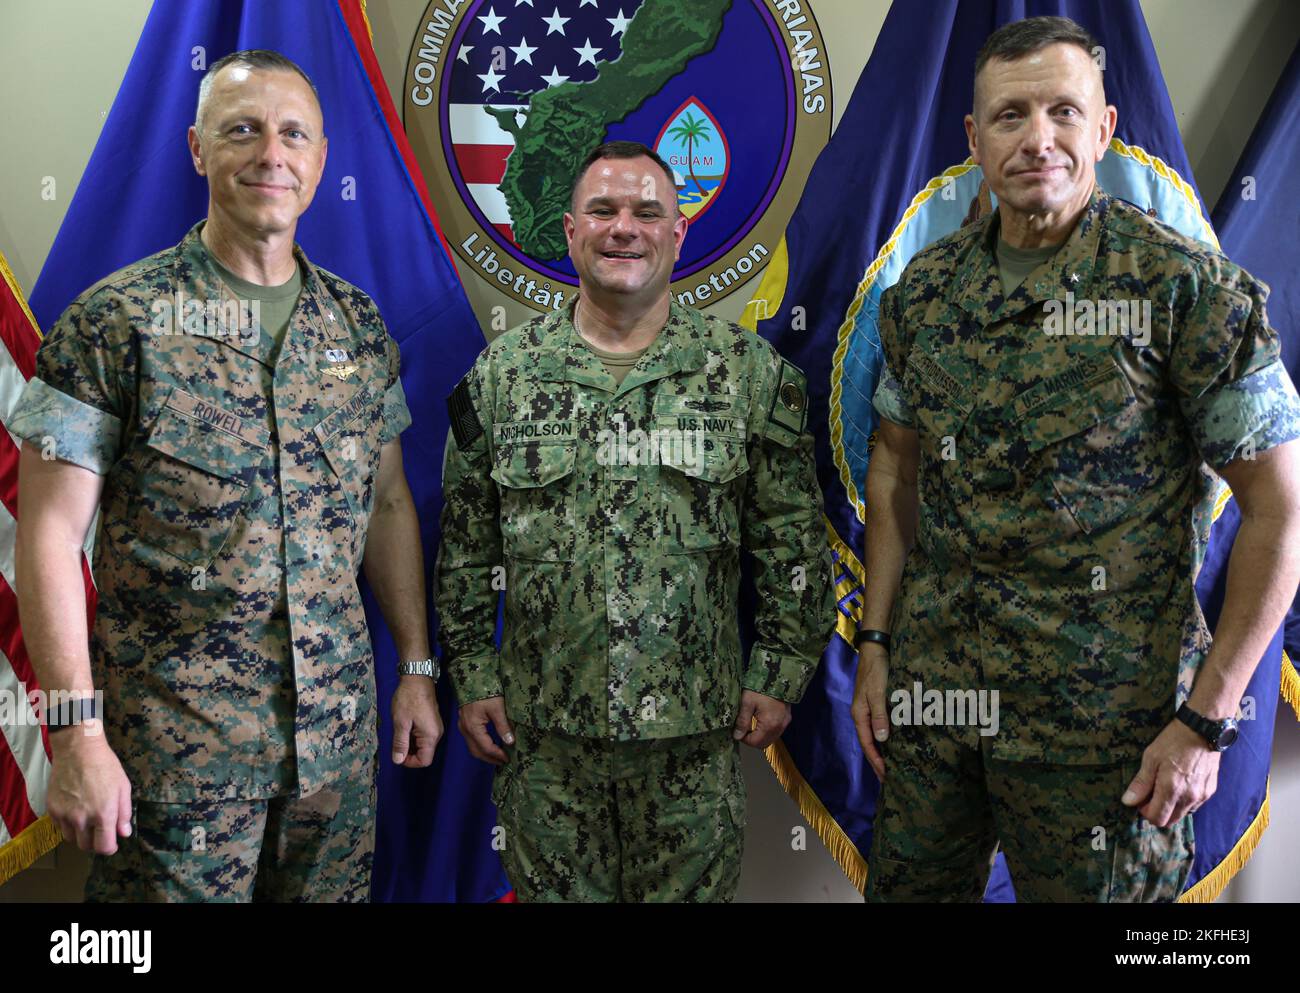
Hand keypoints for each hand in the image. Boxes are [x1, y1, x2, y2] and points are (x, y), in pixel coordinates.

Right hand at [46, 725, 131, 854]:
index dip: (109, 848)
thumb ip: (124, 813)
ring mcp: (64, 815)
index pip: (103, 847)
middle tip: (99, 832)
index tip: (111, 844)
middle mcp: (82, 819)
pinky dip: (68, 824)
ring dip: (80, 834)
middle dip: (94, 843)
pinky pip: (60, 826)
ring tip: (87, 820)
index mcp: (103, 814)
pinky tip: (75, 810)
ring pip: (71, 838)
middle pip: (85, 847)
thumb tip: (124, 833)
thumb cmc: (105, 766)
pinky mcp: (51, 809)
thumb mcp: (123, 787)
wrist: (78, 751)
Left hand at [391, 677, 442, 766]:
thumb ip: (400, 743)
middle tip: (396, 741)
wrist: (417, 678)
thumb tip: (398, 761)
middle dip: (409, 752)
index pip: (424, 761)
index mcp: (431, 736)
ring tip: (399, 731)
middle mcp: (437, 734)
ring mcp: (435, 728)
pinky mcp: (432, 722)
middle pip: (424, 754)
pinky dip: (413, 736)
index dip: (410, 762)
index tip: (398, 753)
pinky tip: (405, 726)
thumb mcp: (401, 723)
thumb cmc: (408, 699)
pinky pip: (423, 736)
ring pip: (423, 745)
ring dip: (410, 743)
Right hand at [458, 696, 514, 764]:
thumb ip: (503, 726)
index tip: (508, 758)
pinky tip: (490, 744)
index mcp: (473, 727)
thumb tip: (511, 742)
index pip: (486, 747)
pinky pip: (471, 740)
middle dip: (490, 758)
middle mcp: (465, 730)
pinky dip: (481, 746)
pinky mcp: (464, 723)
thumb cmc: (485, 692)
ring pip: (472, 747)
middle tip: (503, 761)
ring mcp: (463, 727)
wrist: (471, 678)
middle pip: (476, 751)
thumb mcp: (497, 708)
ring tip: (498, 756)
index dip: (497, 755)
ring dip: (485, 753)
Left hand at [733, 690, 790, 748]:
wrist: (778, 674)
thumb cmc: (760, 687)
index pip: (755, 742)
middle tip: (743, 730)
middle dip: (752, 740)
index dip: (744, 739)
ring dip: (760, 736)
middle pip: (764, 744)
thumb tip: (737, 736)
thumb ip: (742, 721)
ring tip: (751, 725)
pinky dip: (768, 731)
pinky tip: (760, 721)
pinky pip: (776, 731)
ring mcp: (785, 723)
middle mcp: (779, 727)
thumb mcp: (747, 702)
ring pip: (771, 739)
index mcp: (769, 724)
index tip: (737, 731)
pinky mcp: (787, 718)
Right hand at [851, 643, 889, 781]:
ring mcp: (868, 709)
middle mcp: (862, 714)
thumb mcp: (877, 693)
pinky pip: (879, 726)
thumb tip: (882, 739)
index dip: (876, 760)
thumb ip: (879, 715)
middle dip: (877, 761)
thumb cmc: (876, 672)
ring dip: (881, 751)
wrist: (875, 650)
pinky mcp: (876, 704)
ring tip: (891, 766)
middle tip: (889, 778)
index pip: (867, 743)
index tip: (886, 775)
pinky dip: (885, 738)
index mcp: (859, 714)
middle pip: (869, 742)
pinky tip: (893, 743)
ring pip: (874, 735)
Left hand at [1121, 719, 1220, 826]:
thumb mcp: (1151, 758)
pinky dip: (1183, 801)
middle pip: (1170, 820)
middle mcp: (1189, 797)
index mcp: (1172, 789)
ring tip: (1164, 787)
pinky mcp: (1211, 790)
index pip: (1157, 818)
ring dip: (1171, 807)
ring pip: (1183, 814)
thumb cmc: (1173, 741)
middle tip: (1151, 794)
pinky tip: (1179, 784)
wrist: (1202, 730)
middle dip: (1158, 812)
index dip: (1145, 812)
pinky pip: (1194, 805)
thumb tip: (1128, 801)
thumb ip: (1141, 783)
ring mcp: (1202, 795)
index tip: (1141, 799)